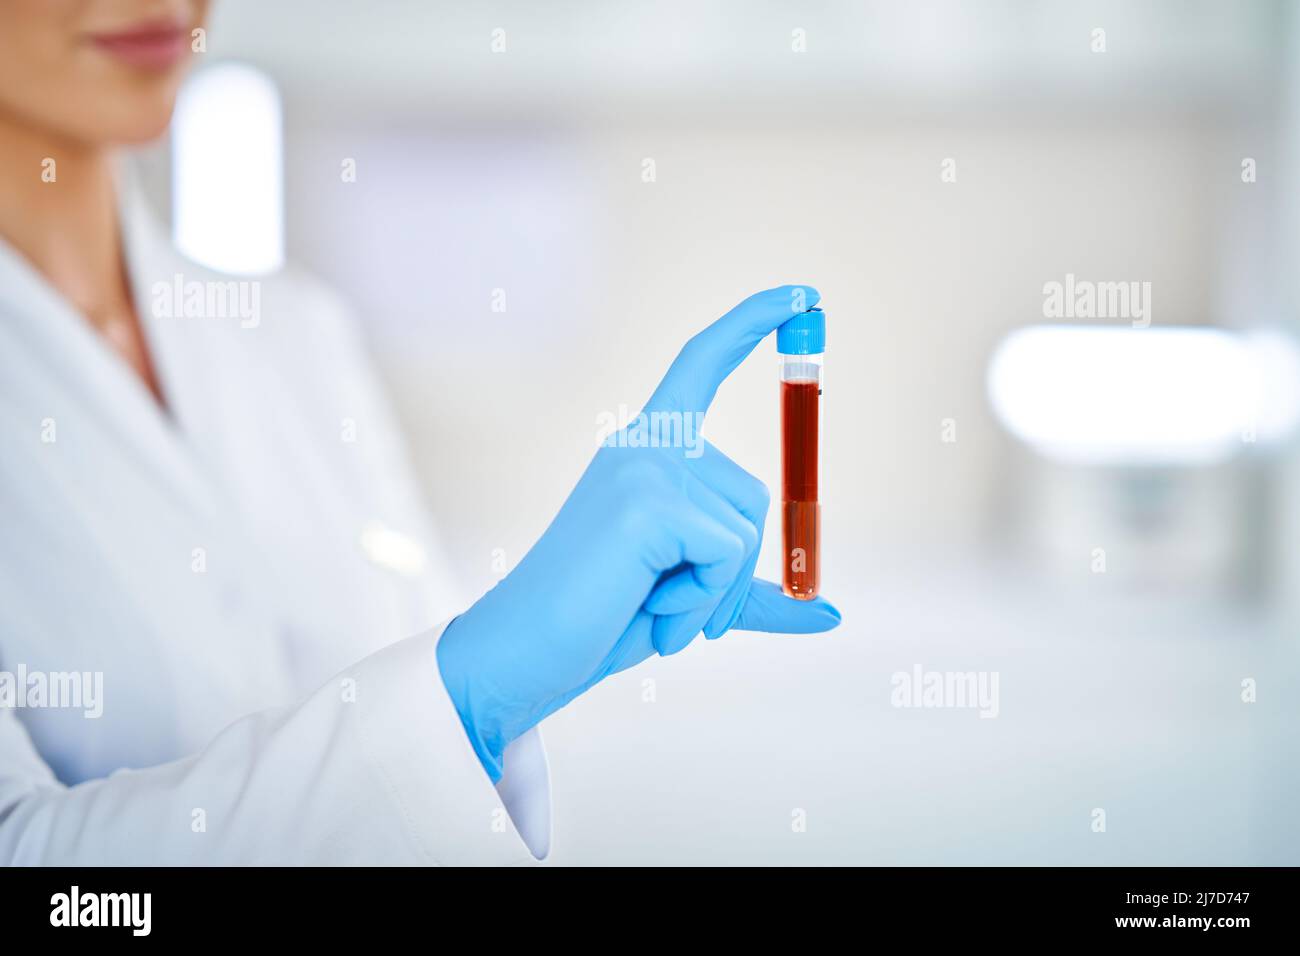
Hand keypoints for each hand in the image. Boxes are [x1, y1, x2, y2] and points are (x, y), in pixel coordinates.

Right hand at [437, 285, 840, 780]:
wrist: (530, 656)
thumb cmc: (604, 619)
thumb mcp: (693, 597)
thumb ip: (751, 594)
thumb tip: (833, 614)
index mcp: (648, 447)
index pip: (703, 362)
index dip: (752, 323)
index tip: (803, 293)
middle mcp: (644, 442)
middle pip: (756, 494)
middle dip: (732, 571)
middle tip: (668, 604)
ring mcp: (644, 465)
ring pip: (747, 528)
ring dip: (715, 592)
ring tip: (651, 605)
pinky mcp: (646, 499)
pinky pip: (728, 553)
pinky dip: (703, 599)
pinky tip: (649, 609)